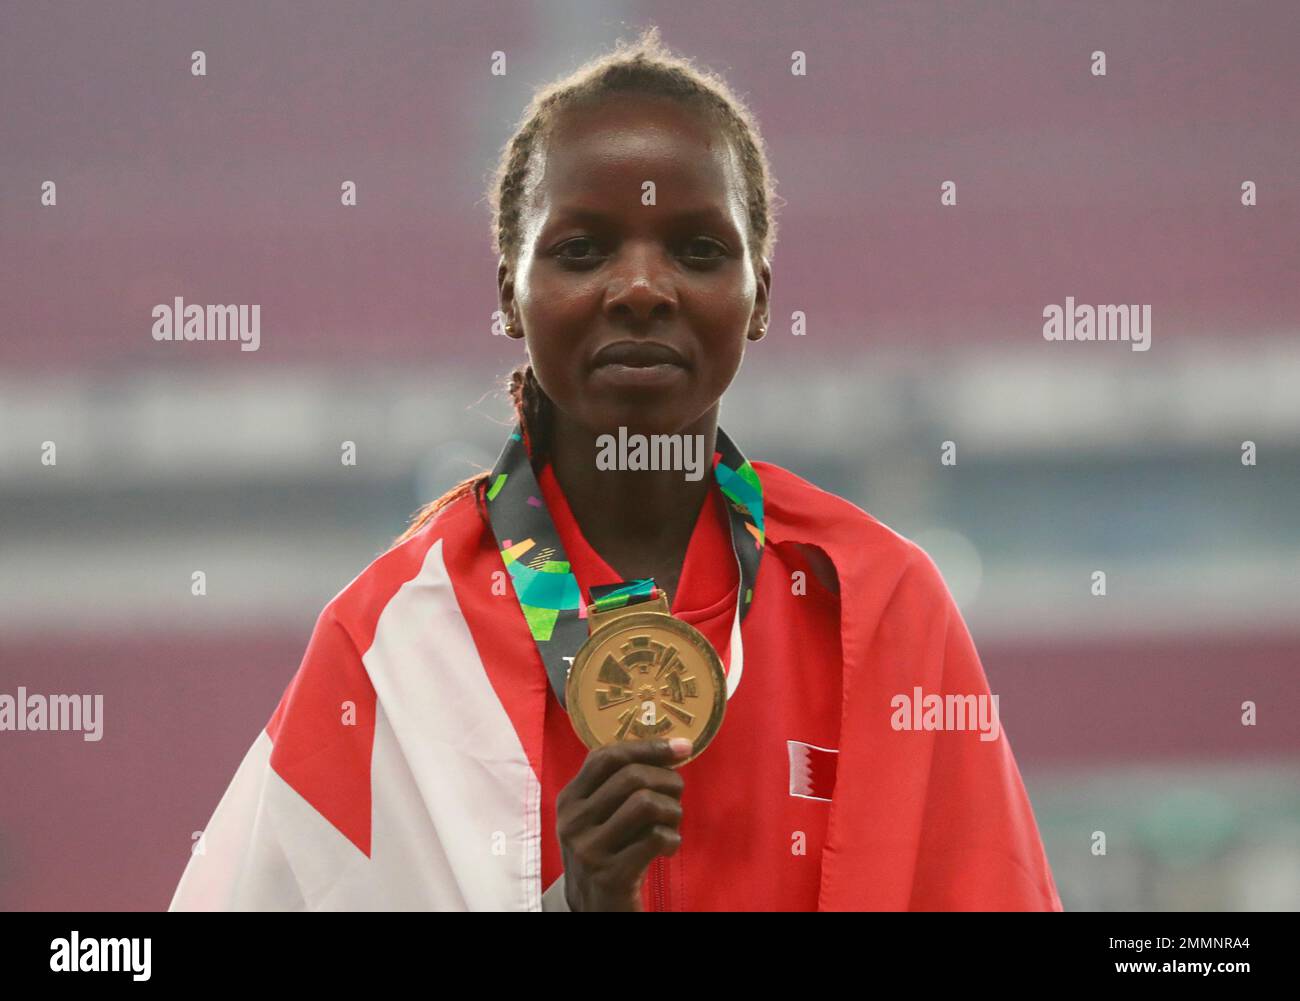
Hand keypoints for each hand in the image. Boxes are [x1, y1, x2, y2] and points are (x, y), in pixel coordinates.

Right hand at [556, 736, 691, 910]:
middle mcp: (573, 821)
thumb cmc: (606, 852)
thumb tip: (675, 748)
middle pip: (631, 777)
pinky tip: (668, 848)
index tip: (681, 747)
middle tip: (678, 794)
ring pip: (646, 803)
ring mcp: (589, 849)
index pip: (606, 756)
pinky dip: (672, 839)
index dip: (648, 747)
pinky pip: (655, 839)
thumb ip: (620, 786)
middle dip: (668, 780)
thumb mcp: (598, 817)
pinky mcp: (610, 874)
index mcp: (570, 799)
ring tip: (672, 823)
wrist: (592, 909)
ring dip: (672, 810)